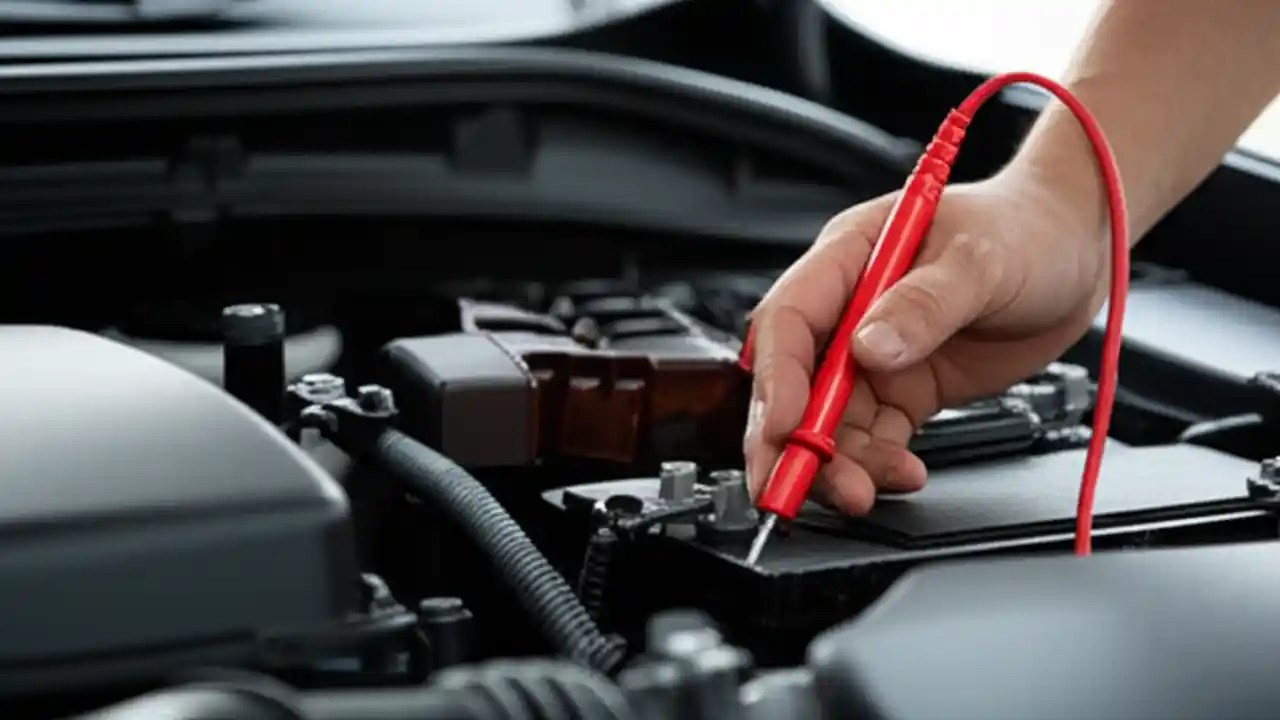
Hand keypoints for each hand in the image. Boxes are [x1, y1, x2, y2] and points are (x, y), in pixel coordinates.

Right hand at [743, 167, 1107, 514]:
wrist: (1076, 250)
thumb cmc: (1025, 229)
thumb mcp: (980, 261)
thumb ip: (924, 305)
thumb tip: (868, 348)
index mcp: (849, 258)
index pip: (791, 320)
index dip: (778, 377)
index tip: (784, 427)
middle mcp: (850, 310)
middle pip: (796, 381)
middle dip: (785, 439)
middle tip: (788, 487)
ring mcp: (876, 354)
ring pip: (832, 420)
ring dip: (836, 463)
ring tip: (862, 492)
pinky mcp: (906, 389)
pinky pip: (876, 437)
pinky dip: (879, 464)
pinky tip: (903, 474)